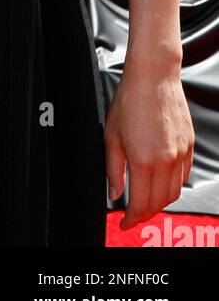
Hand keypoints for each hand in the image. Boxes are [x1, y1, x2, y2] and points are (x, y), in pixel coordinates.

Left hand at [105, 61, 193, 229]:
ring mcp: (181, 154)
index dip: (132, 219)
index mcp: (143, 161)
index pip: (140, 204)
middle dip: (145, 214)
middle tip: (133, 214)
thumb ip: (113, 169)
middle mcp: (166, 161)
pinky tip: (159, 180)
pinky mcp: (189, 146)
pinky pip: (183, 176)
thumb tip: (114, 194)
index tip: (124, 223)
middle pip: (159, 203)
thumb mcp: (111, 136)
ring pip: (174, 193)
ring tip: (145, 199)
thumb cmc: (129, 101)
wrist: (154, 77)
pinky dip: (172, 185)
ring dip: (160, 201)